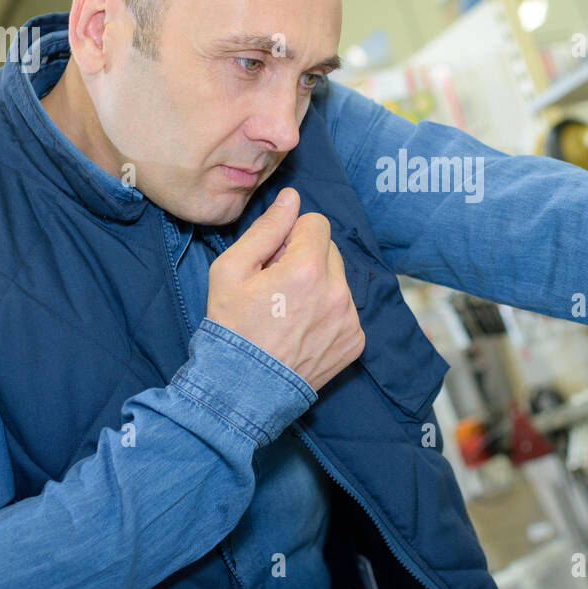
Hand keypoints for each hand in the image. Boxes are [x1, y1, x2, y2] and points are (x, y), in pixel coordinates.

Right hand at [206, 187, 364, 391]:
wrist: (242, 391)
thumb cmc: (231, 328)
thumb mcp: (231, 270)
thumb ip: (266, 228)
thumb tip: (292, 197)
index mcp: (307, 270)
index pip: (316, 222)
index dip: (290, 236)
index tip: (273, 259)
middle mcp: (337, 293)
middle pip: (330, 250)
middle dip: (306, 259)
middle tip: (277, 288)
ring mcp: (350, 320)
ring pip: (339, 280)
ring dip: (319, 286)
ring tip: (288, 313)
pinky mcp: (356, 342)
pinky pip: (346, 309)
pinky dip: (328, 313)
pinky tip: (302, 331)